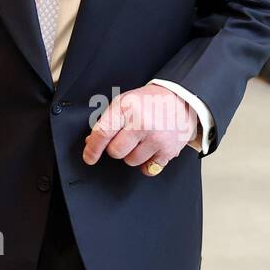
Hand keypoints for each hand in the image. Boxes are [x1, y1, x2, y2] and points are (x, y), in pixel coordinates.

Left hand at [83, 84, 197, 176]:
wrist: (180, 99)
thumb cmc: (149, 101)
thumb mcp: (124, 102)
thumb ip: (107, 121)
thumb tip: (92, 142)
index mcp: (127, 108)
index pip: (103, 133)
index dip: (92, 148)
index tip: (89, 157)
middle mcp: (142, 123)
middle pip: (115, 151)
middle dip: (115, 147)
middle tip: (125, 137)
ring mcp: (156, 138)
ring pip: (131, 161)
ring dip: (132, 154)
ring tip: (141, 140)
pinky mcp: (169, 151)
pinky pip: (148, 169)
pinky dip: (146, 163)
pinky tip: (149, 149)